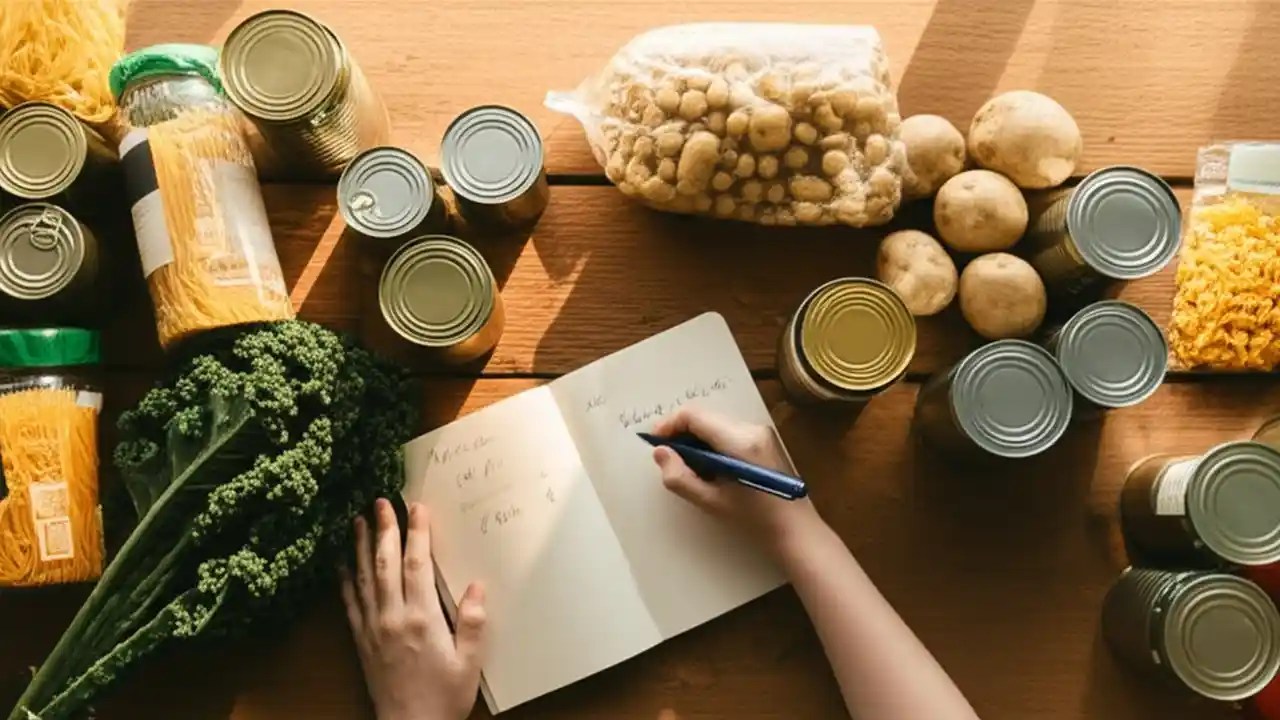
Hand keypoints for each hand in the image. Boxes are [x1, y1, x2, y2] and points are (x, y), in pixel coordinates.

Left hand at [342, 499, 486, 719]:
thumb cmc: (444, 698)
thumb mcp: (469, 662)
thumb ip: (473, 623)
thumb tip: (476, 586)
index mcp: (422, 618)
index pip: (417, 564)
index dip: (417, 532)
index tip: (416, 507)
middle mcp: (393, 617)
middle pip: (385, 563)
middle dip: (383, 529)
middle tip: (380, 501)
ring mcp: (373, 628)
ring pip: (363, 578)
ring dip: (359, 547)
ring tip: (356, 521)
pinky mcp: (361, 642)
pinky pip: (350, 604)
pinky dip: (344, 581)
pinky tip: (341, 564)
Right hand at [651, 406, 820, 556]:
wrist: (795, 529)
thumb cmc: (754, 519)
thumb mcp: (711, 502)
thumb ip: (681, 477)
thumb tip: (660, 453)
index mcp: (739, 441)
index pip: (694, 416)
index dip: (669, 425)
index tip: (655, 443)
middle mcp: (751, 428)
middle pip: (705, 418)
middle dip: (681, 433)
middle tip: (668, 458)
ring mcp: (761, 432)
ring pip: (716, 424)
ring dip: (696, 439)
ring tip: (688, 467)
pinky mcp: (764, 439)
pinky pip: (729, 432)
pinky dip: (712, 443)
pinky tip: (709, 468)